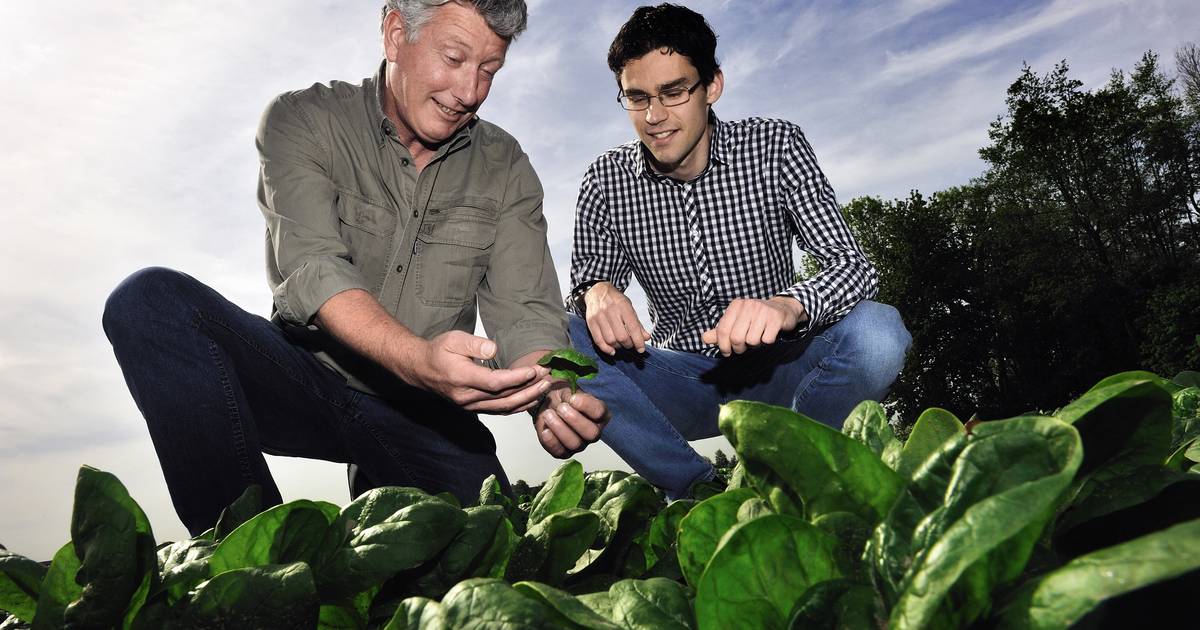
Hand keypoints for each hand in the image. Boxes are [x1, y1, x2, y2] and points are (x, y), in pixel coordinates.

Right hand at [398, 330, 549, 413]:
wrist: (422, 369)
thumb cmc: (439, 351)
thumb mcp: (453, 339)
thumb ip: (474, 344)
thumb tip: (493, 348)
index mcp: (461, 378)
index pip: (494, 383)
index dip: (517, 378)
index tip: (534, 370)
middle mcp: (466, 396)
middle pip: (504, 398)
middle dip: (529, 388)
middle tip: (548, 378)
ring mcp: (470, 406)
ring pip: (504, 408)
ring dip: (527, 399)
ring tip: (545, 388)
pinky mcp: (475, 408)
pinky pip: (500, 411)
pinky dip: (518, 406)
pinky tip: (532, 398)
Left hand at [532, 383, 608, 457]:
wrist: (545, 403)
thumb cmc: (560, 394)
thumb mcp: (567, 385)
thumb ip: (570, 388)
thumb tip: (569, 394)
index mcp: (599, 413)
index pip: (599, 412)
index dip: (586, 406)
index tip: (572, 398)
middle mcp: (593, 431)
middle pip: (591, 433)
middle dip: (574, 420)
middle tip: (560, 407)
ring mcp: (579, 443)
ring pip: (575, 444)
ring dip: (560, 429)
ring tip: (548, 415)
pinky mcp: (564, 451)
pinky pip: (560, 452)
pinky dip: (551, 442)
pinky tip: (545, 429)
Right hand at [583, 281, 650, 354]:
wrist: (597, 290)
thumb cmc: (615, 300)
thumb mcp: (629, 307)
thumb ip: (637, 324)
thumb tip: (646, 337)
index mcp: (623, 306)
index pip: (633, 327)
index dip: (638, 341)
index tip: (641, 349)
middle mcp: (610, 311)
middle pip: (621, 336)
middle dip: (628, 344)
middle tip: (630, 344)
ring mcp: (599, 317)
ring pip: (610, 340)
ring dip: (618, 346)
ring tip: (621, 344)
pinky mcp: (591, 322)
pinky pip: (598, 340)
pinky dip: (606, 349)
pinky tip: (612, 350)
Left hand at [701, 297, 806, 355]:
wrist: (781, 309)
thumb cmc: (755, 319)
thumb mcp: (736, 322)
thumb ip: (720, 331)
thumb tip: (704, 339)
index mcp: (736, 305)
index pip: (723, 330)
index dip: (723, 346)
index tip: (727, 352)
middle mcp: (748, 305)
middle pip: (736, 338)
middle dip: (739, 348)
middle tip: (744, 347)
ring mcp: (763, 311)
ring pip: (751, 340)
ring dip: (754, 345)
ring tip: (757, 337)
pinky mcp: (776, 318)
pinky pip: (766, 340)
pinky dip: (766, 342)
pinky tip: (768, 335)